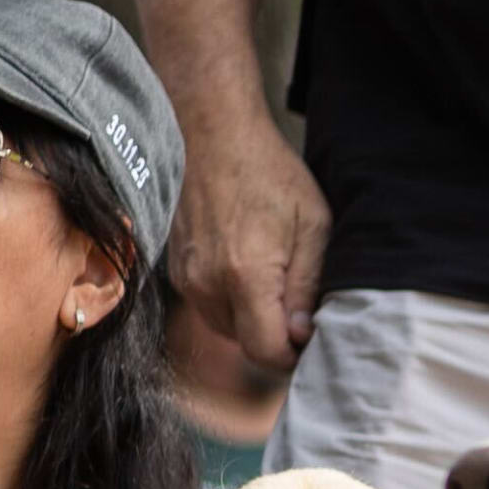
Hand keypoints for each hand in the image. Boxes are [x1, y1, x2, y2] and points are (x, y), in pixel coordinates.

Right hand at [172, 111, 330, 384]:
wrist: (212, 132)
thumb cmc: (270, 173)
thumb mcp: (313, 228)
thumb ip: (308, 288)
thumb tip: (303, 335)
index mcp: (245, 277)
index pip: (267, 353)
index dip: (294, 355)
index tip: (313, 337)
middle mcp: (207, 284)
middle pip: (247, 345)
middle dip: (277, 336)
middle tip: (301, 304)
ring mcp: (186, 278)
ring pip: (228, 328)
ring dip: (254, 319)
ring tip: (276, 278)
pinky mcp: (176, 270)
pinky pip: (210, 306)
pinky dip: (233, 300)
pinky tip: (250, 266)